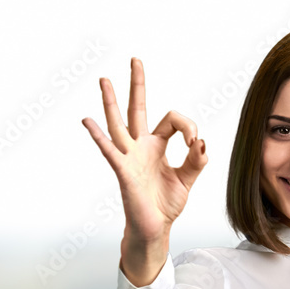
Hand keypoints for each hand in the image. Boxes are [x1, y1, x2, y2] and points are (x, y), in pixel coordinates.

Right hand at [82, 57, 206, 244]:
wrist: (156, 228)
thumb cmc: (166, 204)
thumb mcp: (187, 179)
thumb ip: (196, 160)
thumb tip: (201, 142)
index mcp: (157, 146)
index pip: (172, 120)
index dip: (187, 125)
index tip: (195, 143)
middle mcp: (140, 146)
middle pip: (137, 109)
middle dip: (137, 84)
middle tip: (135, 60)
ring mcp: (129, 157)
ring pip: (118, 123)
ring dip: (111, 101)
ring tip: (104, 79)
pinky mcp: (123, 171)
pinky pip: (109, 151)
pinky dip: (98, 136)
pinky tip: (87, 121)